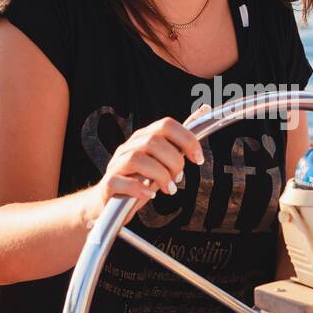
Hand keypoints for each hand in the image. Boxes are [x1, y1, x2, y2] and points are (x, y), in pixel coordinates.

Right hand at [85, 115, 205, 225]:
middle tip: (178, 178)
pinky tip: (150, 194)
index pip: (166, 125)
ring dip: (160, 176)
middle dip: (174, 162)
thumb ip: (179, 141)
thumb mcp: (162, 161)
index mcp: (143, 138)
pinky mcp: (108, 184)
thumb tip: (204, 110)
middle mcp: (129, 147)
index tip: (199, 159)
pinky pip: (119, 181)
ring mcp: (116, 164)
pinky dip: (138, 188)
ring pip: (137, 159)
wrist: (112, 202)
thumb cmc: (140, 180)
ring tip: (169, 189)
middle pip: (153, 142)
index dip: (187, 140)